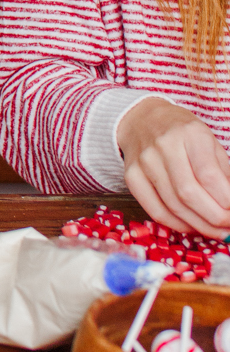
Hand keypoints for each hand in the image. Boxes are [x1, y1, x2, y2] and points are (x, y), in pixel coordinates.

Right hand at [117, 96, 229, 236]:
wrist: (142, 120)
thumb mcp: (210, 142)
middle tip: (228, 228)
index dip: (226, 201)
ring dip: (198, 225)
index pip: (208, 175)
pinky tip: (191, 226)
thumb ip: (223, 172)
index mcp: (190, 133)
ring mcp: (145, 162)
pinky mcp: (132, 177)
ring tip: (215, 231)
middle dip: (213, 217)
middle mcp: (164, 146)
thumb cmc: (182, 133)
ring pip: (173, 206)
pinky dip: (176, 225)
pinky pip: (155, 211)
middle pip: (188, 193)